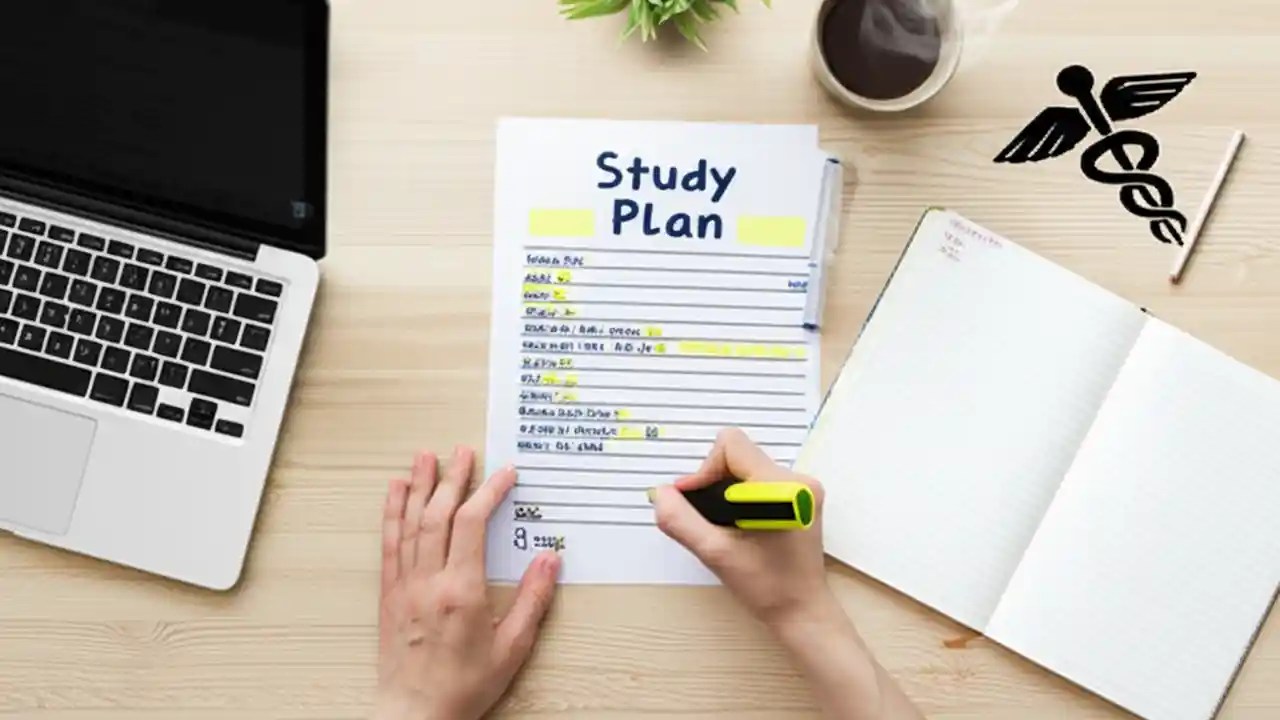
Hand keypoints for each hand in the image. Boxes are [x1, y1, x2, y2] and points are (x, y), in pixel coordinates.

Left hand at [376, 447, 561, 719]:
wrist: (416, 714)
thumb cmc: (463, 687)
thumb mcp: (512, 647)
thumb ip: (533, 600)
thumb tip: (549, 561)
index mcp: (461, 591)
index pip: (472, 524)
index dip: (488, 492)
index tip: (503, 475)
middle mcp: (428, 582)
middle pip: (437, 514)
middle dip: (452, 478)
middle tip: (463, 452)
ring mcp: (404, 586)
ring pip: (409, 522)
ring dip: (418, 485)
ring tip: (425, 457)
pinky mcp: (389, 594)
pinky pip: (389, 543)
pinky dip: (392, 513)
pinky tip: (395, 493)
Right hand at [652, 428, 832, 630]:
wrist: (802, 612)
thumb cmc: (765, 587)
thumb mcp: (714, 554)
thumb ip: (681, 521)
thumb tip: (661, 493)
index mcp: (782, 487)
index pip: (732, 445)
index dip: (705, 469)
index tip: (696, 502)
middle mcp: (798, 480)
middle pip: (739, 454)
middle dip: (715, 481)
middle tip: (707, 518)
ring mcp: (803, 488)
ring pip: (748, 466)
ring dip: (727, 489)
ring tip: (723, 524)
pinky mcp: (801, 498)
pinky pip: (760, 479)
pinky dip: (742, 495)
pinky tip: (739, 524)